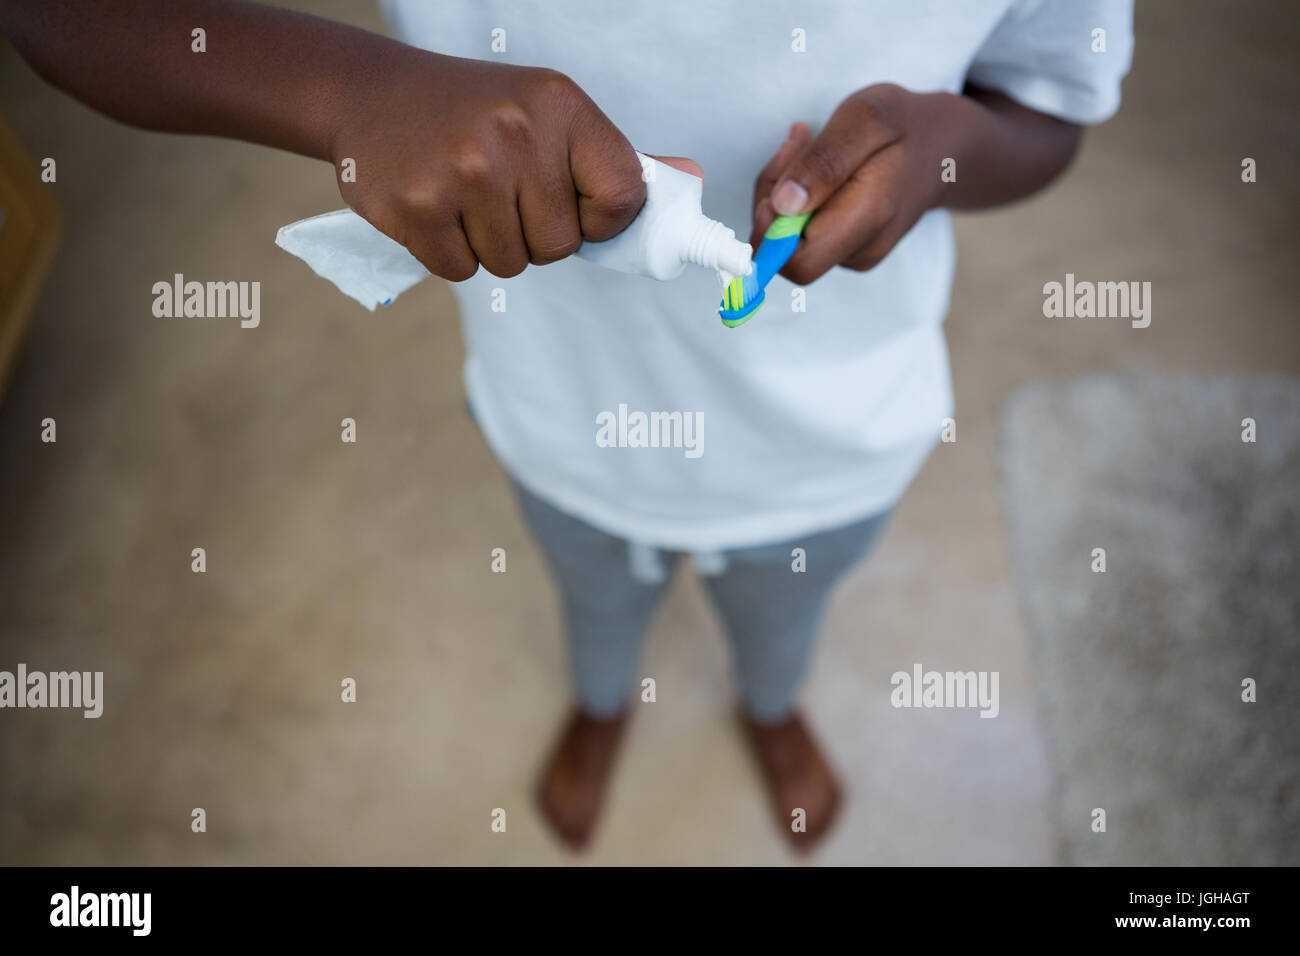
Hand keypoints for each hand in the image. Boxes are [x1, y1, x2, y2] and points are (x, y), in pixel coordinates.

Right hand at [330, 54, 647, 279]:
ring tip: (464, 195)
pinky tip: (434, 206)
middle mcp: (516, 132)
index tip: (572, 204)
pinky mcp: (415, 205)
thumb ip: (612, 160)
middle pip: (560, 246)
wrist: (371, 94)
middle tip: (499, 191)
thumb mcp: (547, 113)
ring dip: (490, 244)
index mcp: (561, 105)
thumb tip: (690, 182)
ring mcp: (462, 170)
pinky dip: (449, 252)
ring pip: (511, 264)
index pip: (623, 199)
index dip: (600, 219)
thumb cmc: (474, 113)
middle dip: (533, 235)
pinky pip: (462, 271)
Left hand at [750, 84, 942, 284]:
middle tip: (793, 146)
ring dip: (782, 191)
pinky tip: (817, 165)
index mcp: (869, 219)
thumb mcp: (866, 119)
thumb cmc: (904, 125)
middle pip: (783, 257)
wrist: (945, 148)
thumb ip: (824, 162)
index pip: (796, 261)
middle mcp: (861, 249)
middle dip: (770, 204)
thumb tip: (783, 206)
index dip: (770, 228)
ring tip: (809, 141)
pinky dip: (795, 198)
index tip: (783, 170)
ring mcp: (854, 254)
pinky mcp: (846, 249)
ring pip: (788, 242)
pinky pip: (801, 234)